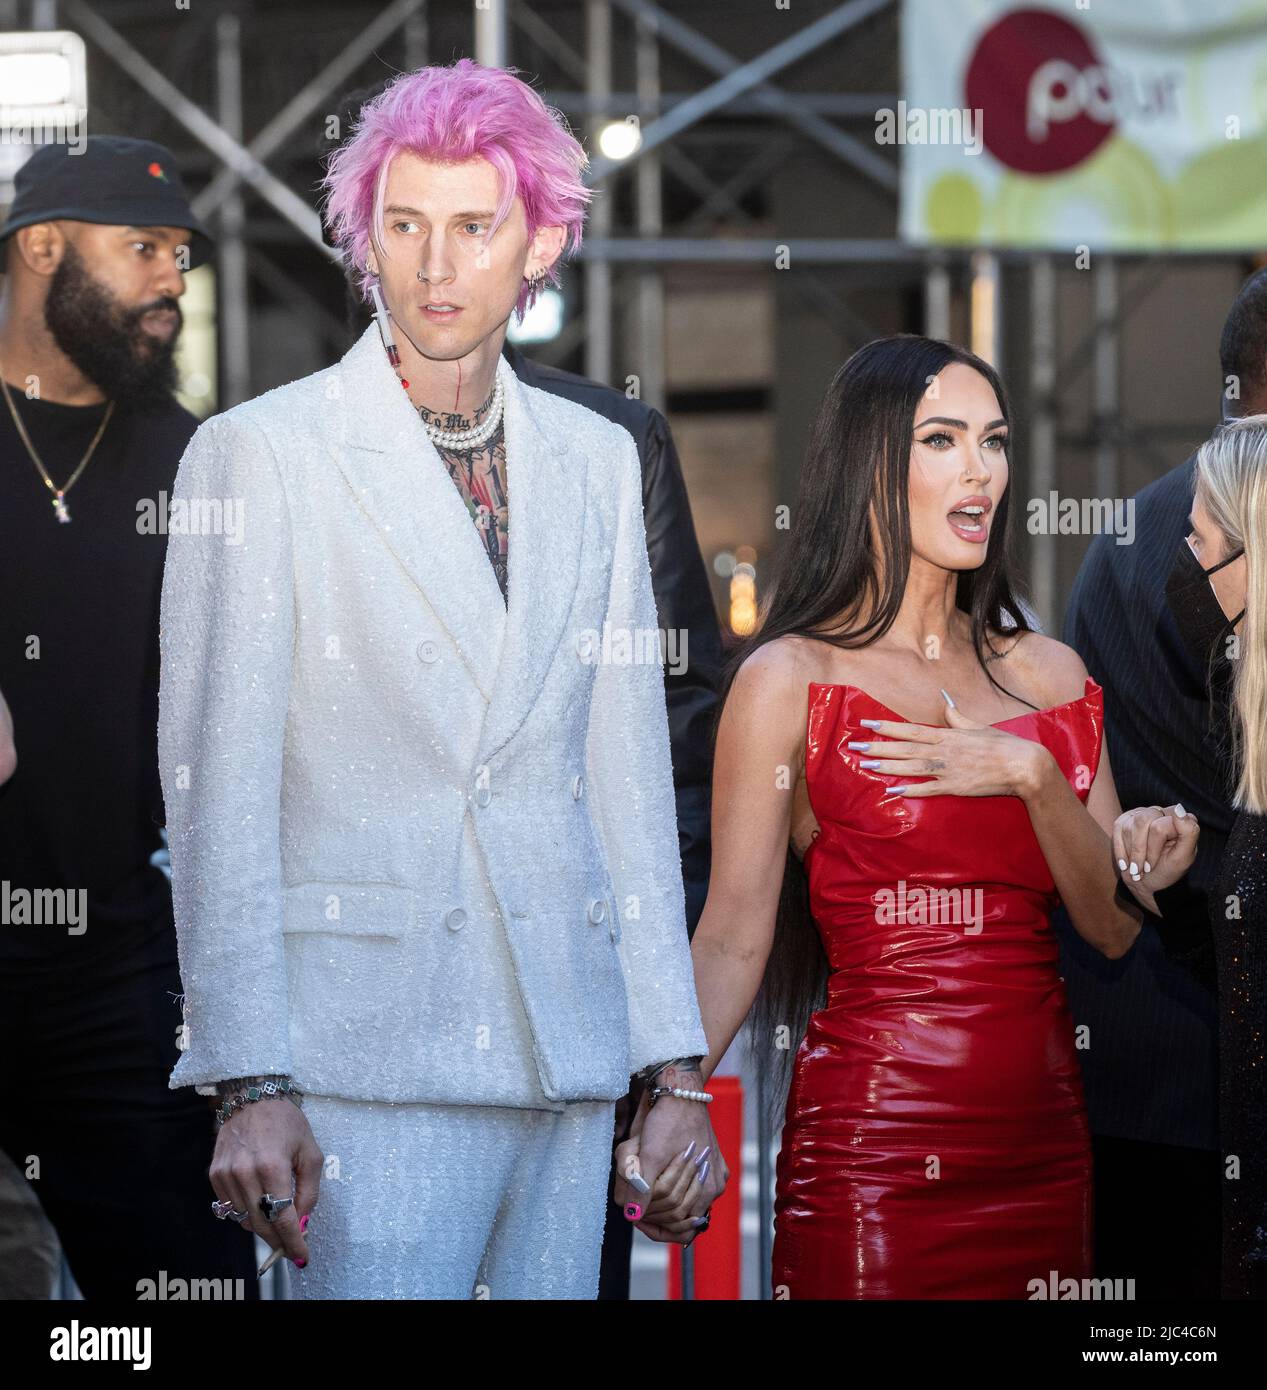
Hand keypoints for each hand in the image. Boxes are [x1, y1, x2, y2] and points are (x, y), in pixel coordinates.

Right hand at [210, 1098, 323, 1265]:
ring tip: (277, 1219)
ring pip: (245, 1219)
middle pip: (262, 1225)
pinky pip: (230, 1208)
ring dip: (263, 1226)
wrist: (252, 1096)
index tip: (302, 1256)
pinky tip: (259, 1203)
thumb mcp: (310, 1152)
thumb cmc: (286, 1122)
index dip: (293, 1242)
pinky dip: (246, 1213)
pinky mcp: (214, 1175)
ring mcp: (226, 1175)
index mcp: (273, 1167)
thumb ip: (309, 1190)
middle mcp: (245, 1174)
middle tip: (292, 1244)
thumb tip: (302, 1222)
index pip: (282, 1218)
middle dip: (279, 1239)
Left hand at [612, 1074, 726, 1244]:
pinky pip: (693, 1187)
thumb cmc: (667, 1121)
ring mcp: (715, 1174)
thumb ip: (642, 1190)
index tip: (635, 1217)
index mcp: (706, 1188)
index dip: (654, 1225)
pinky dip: (676, 1186)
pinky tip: (659, 1177)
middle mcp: (715, 1186)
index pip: (679, 1227)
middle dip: (657, 1210)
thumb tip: (632, 1216)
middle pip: (682, 1215)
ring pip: (687, 1202)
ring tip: (646, 1184)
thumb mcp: (650, 1155)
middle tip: (636, 1199)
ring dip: (665, 1198)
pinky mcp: (711, 1163)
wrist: (682, 1092)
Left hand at [847, 690, 1053, 799]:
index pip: (909, 730)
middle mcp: (943, 751)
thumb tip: (945, 701)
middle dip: (878, 748)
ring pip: (911, 768)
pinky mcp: (956, 787)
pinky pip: (928, 789)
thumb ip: (957, 717)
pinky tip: (893, 790)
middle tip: (854, 747)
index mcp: (947, 736)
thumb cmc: (1002, 745)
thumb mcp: (977, 726)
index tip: (866, 723)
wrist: (1024, 766)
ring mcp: (948, 770)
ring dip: (887, 767)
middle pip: (904, 749)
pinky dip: (911, 790)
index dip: (886, 727)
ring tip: (865, 766)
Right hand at [1113, 803, 1198, 908]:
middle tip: (1140, 869)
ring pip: (1128, 826)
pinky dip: (1119, 849)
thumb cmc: (1167, 871)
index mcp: (1180, 820)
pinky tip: (1125, 862)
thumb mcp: (1182, 858)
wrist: (1146, 883)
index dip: (1152, 849)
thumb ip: (1189, 832)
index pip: (1159, 827)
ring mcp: (1143, 814)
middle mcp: (1162, 812)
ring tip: (1134, 867)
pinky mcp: (1127, 819)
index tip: (1152, 866)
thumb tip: (1179, 809)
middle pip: (1141, 822)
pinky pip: (1118, 827)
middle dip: (1138, 850)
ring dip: (1129, 852)